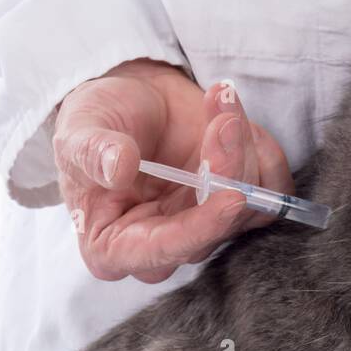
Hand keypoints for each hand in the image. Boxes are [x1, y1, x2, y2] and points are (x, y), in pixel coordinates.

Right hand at [53, 59, 293, 282]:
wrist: (135, 99)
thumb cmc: (98, 123)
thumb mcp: (79, 131)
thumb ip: (93, 152)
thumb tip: (118, 169)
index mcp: (115, 246)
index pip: (163, 251)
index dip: (201, 228)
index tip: (232, 197)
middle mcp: (167, 244)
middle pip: (217, 227)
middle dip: (228, 169)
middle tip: (223, 119)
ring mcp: (208, 224)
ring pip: (252, 206)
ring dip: (244, 147)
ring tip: (218, 99)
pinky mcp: (239, 203)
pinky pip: (272, 187)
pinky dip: (261, 146)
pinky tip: (230, 112)